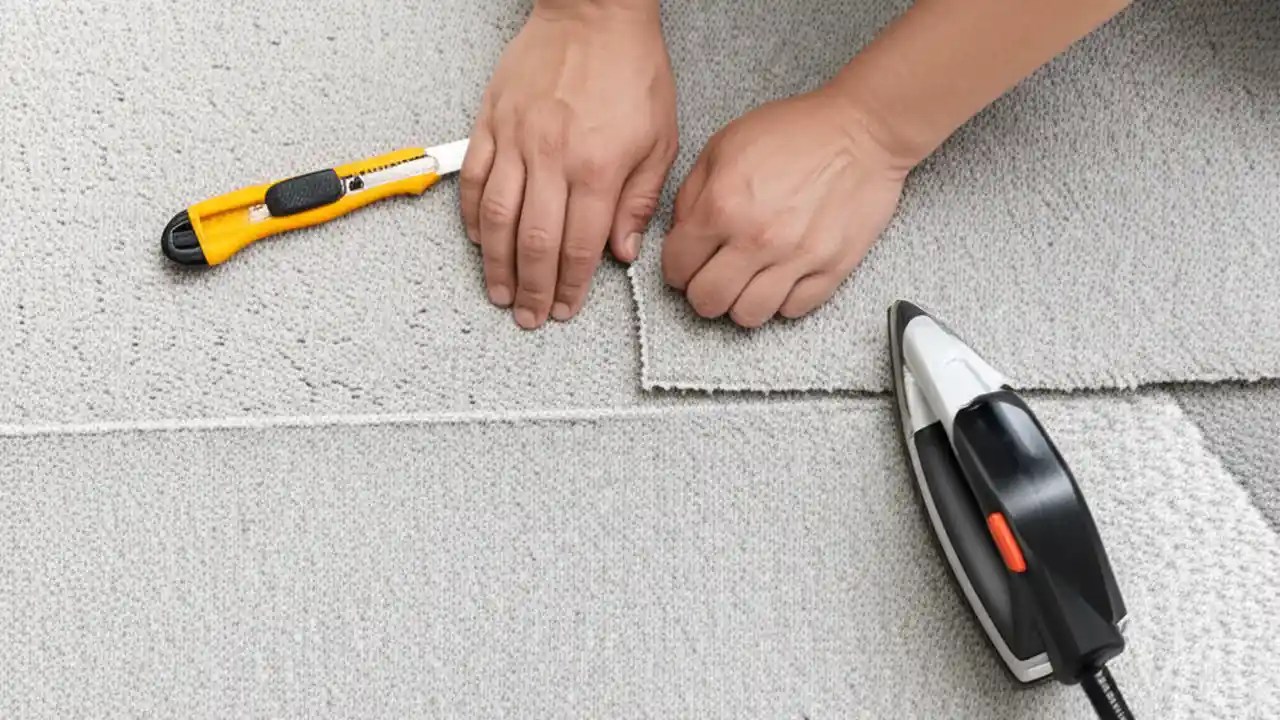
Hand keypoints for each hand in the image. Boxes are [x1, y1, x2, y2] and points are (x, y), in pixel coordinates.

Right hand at [460, 2, 676, 328]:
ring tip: (499, 290)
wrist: (595, 12)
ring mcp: (516, 139)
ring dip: (496, 263)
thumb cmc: (632, 67)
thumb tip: (621, 252)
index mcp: (598, 167)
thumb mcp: (659, 138)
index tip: (565, 309)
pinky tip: (477, 239)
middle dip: (531, 288)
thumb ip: (638, 200)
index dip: (570, 287)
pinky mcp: (491, 121)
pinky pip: (473, 178)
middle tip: (528, 315)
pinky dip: (470, 215)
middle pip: (535, 242)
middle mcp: (552, 158)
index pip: (579, 247)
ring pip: (496, 217)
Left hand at [661, 87, 911, 327]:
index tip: (685, 265)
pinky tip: (781, 278)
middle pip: (708, 301)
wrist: (862, 131)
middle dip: (702, 293)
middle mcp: (757, 239)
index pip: (677, 267)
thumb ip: (693, 194)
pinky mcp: (832, 269)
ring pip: (749, 316)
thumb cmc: (796, 132)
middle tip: (712, 278)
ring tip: (747, 282)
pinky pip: (793, 310)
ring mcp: (796, 258)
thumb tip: (682, 236)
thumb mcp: (724, 145)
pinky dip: (782, 301)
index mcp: (722, 206)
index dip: (676, 269)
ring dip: (740, 303)